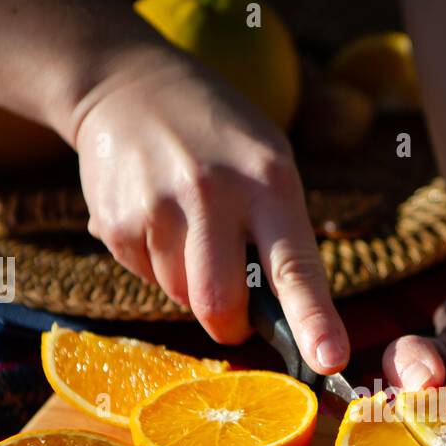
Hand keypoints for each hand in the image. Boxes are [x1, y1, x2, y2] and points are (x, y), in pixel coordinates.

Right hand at [71, 44, 347, 373]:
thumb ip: (282, 234)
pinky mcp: (116, 220)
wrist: (129, 85)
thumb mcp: (269, 163)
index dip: (314, 321)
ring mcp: (159, 206)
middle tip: (235, 315)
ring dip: (190, 285)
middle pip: (221, 304)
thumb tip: (288, 323)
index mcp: (269, 182)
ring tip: (189, 230)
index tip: (329, 361)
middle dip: (230, 326)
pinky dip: (156, 265)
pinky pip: (146, 278)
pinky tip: (156, 218)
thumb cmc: (219, 139)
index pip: (296, 267)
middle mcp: (214, 193)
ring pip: (181, 296)